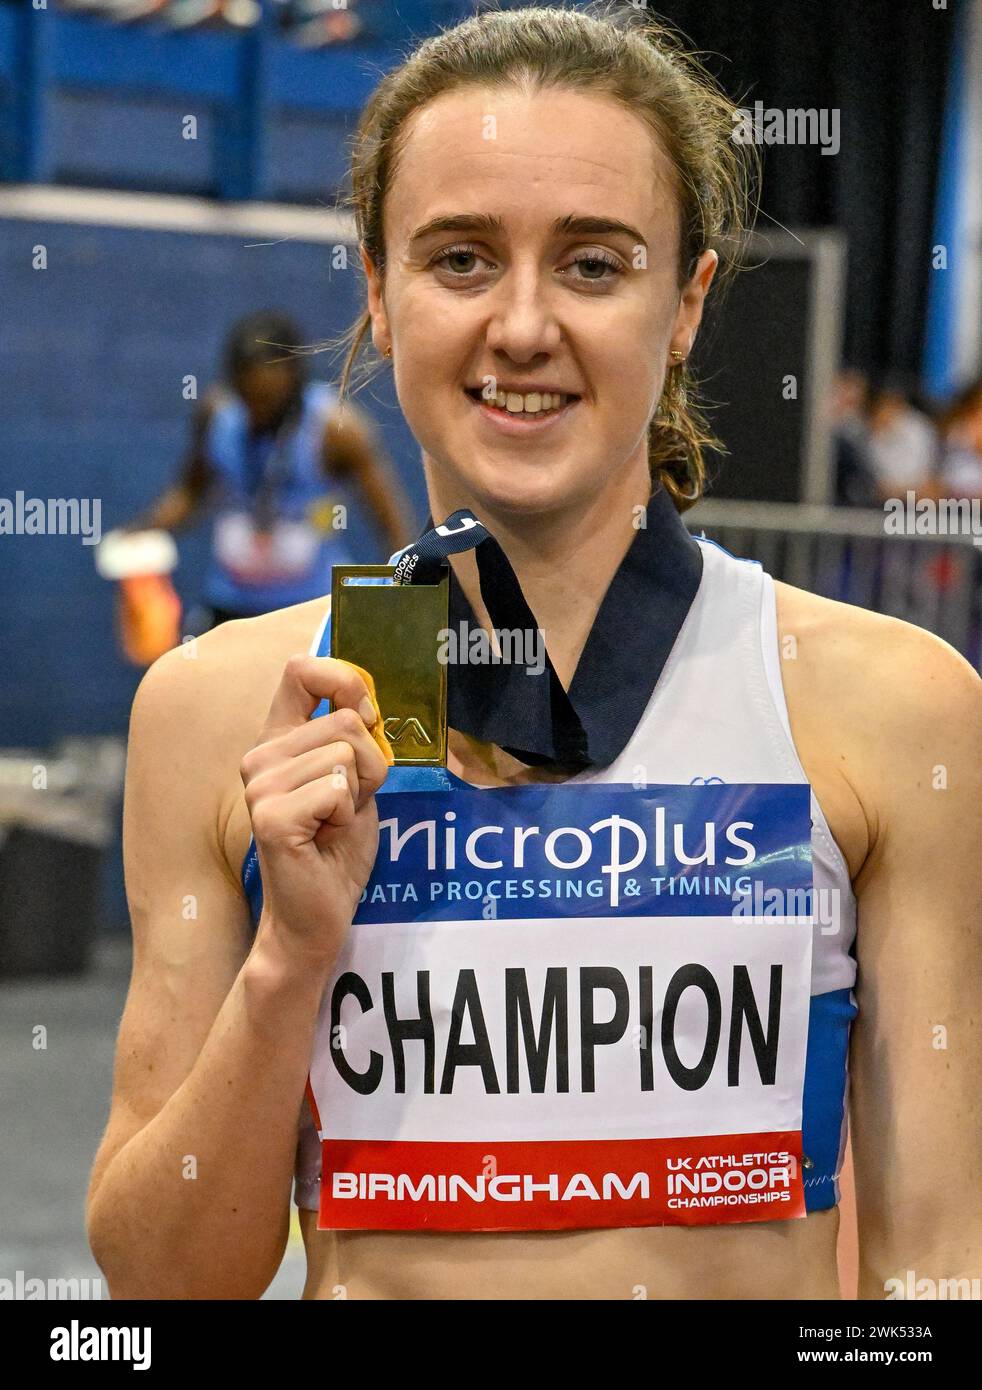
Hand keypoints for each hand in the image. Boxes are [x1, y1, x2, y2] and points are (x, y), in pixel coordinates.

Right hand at [241, 654, 389, 965]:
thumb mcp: (353, 778)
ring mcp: (260, 786)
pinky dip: (349, 815)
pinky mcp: (272, 816)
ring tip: (334, 823)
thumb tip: (366, 699)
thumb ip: (353, 736)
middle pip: (347, 720)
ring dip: (360, 793)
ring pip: (347, 754)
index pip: (301, 670)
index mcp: (276, 740)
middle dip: (370, 765)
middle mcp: (259, 757)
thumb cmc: (336, 846)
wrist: (314, 915)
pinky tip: (326, 838)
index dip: (345, 681)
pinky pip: (339, 787)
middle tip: (346, 805)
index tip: (365, 717)